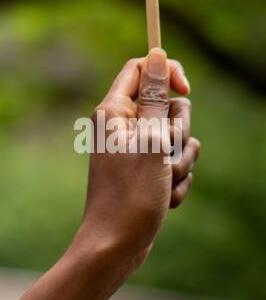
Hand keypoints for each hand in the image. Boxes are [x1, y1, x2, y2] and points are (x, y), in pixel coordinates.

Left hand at [76, 48, 198, 276]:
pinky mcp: (147, 173)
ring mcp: (135, 151)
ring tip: (164, 182)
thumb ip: (156, 97)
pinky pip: (175, 164)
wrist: (116, 245)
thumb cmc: (130, 194)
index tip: (186, 90)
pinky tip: (165, 200)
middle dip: (178, 131)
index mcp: (113, 110)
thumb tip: (157, 54)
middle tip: (165, 154)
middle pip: (168, 105)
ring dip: (180, 162)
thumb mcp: (150, 140)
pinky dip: (176, 182)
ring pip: (177, 138)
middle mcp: (122, 126)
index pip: (142, 69)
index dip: (168, 72)